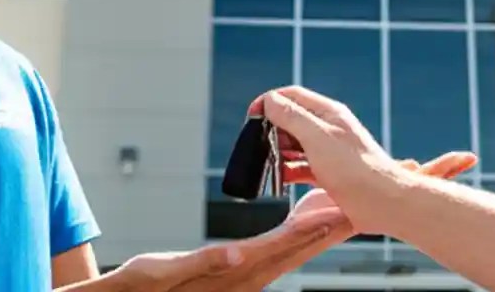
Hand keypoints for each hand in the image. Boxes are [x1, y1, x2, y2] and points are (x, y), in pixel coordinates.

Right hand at [107, 207, 344, 290]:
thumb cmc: (140, 288)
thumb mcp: (162, 273)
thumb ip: (201, 263)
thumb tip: (237, 254)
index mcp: (231, 275)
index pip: (277, 249)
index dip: (306, 230)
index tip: (332, 214)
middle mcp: (243, 280)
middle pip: (292, 252)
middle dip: (323, 231)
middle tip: (353, 210)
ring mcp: (241, 281)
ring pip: (287, 255)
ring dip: (313, 235)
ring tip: (338, 214)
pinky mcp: (234, 279)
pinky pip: (272, 257)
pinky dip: (291, 239)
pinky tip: (298, 227)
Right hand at [250, 85, 456, 234]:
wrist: (383, 203)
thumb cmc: (354, 168)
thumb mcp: (317, 137)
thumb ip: (292, 117)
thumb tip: (269, 101)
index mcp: (328, 113)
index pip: (292, 96)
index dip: (269, 102)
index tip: (251, 117)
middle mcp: (328, 129)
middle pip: (291, 120)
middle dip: (271, 130)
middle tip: (257, 146)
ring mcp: (329, 151)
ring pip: (295, 145)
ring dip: (278, 152)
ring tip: (266, 164)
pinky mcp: (329, 173)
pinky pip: (302, 167)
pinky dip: (288, 171)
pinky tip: (278, 180)